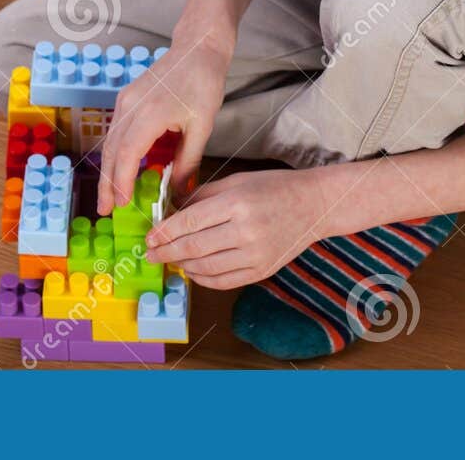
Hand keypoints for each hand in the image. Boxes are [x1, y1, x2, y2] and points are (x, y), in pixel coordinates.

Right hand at [97, 37, 228, 215]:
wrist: (197, 47)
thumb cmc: (203, 81)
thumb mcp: (202, 126)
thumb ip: (188, 161)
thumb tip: (180, 191)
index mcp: (149, 113)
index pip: (128, 155)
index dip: (122, 182)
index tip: (122, 204)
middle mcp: (130, 106)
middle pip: (112, 151)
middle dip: (107, 183)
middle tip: (105, 210)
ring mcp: (125, 101)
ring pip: (111, 142)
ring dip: (108, 170)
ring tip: (109, 196)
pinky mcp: (127, 98)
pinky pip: (116, 131)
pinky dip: (116, 153)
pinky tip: (120, 169)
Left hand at [145, 169, 330, 288]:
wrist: (315, 205)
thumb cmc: (274, 187)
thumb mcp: (236, 181)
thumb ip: (202, 198)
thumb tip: (171, 213)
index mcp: (237, 203)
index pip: (189, 222)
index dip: (164, 232)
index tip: (149, 237)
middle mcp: (246, 231)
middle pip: (194, 247)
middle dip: (166, 252)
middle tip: (150, 254)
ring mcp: (256, 255)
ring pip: (206, 268)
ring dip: (182, 266)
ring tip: (170, 260)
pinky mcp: (262, 271)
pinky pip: (224, 282)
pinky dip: (202, 279)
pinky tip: (192, 271)